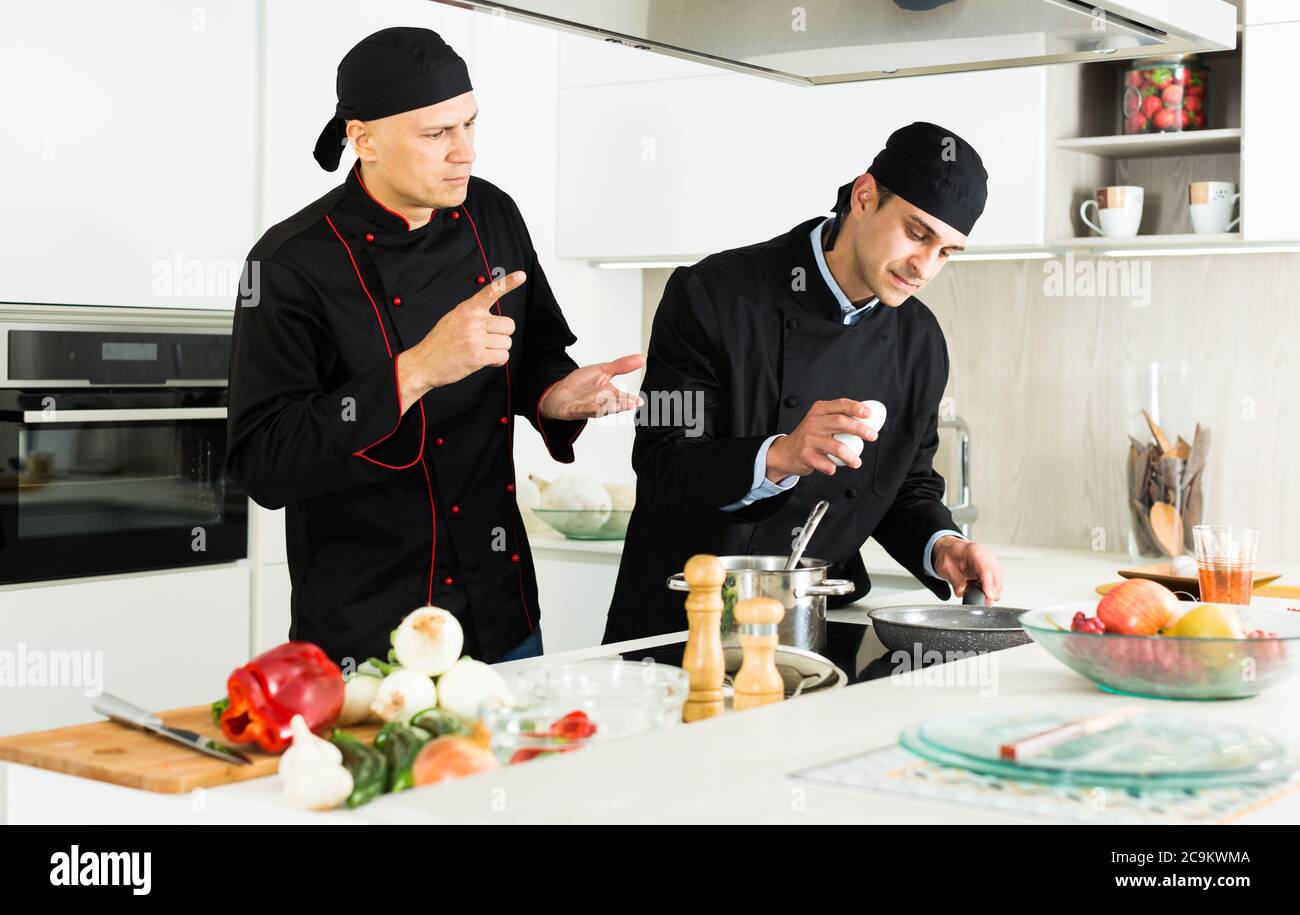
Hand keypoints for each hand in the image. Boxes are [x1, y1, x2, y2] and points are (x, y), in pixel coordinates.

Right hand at [396, 271, 525, 410]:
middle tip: (486, 341)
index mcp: (467, 309)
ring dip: (498, 350)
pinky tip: (484, 360)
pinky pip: (503, 357)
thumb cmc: (439, 343)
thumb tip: (492, 319)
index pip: (490, 291)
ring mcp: (475, 339)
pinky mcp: (477, 357)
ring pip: (507, 343)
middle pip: (509, 325)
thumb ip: (473, 315)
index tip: (521, 275)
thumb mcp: (453, 319)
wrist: (423, 363)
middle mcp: (472, 321)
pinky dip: (497, 361)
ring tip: (480, 351)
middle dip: (502, 335)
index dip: (508, 283)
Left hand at [539, 354, 645, 420]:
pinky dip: (587, 409)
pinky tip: (594, 407)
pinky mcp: (572, 410)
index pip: (622, 397)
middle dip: (622, 405)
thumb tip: (642, 358)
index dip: (630, 399)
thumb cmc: (582, 384)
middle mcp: (600, 403)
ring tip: (618, 406)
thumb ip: (621, 366)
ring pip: (599, 409)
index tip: (640, 401)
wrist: (559, 393)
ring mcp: (586, 408)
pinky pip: (580, 410)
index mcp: (609, 395)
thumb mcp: (602, 370)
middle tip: (633, 404)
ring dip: (608, 408)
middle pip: (613, 404)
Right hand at [765, 398, 878, 478]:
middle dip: (860, 429)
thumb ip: (838, 418)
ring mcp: (808, 439)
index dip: (856, 407)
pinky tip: (833, 467)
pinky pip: (826, 464)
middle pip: (840, 422)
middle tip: (872, 436)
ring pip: (837, 447)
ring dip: (851, 456)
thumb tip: (868, 422)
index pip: (840, 404)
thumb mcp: (820, 421)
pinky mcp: (805, 455)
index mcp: (819, 411)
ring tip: (857, 462)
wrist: (786, 452)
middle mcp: (813, 422)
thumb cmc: (810, 437)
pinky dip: (833, 467)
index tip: (869, 414)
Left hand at [930, 536, 1003, 601]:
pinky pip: (997, 580)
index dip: (989, 585)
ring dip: (994, 591)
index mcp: (973, 551)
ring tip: (984, 599)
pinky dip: (993, 589)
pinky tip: (986, 594)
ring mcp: (991, 561)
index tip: (989, 596)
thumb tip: (964, 593)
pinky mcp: (992, 567)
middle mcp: (985, 555)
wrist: (949, 548)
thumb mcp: (945, 568)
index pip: (986, 569)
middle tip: (985, 603)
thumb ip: (956, 582)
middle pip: (996, 575)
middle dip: (993, 591)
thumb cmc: (948, 554)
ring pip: (999, 579)